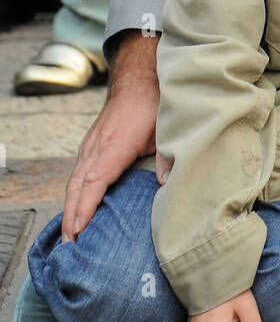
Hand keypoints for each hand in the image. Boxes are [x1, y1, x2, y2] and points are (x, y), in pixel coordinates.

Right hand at [61, 32, 159, 241]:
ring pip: (75, 181)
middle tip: (69, 246)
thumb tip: (167, 184)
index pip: (95, 182)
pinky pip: (78, 173)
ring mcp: (91, 145)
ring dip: (70, 208)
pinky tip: (77, 207)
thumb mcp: (165, 127)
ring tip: (70, 235)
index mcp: (113, 146)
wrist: (139, 76)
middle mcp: (96, 148)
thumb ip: (166, 156)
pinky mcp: (92, 144)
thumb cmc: (153, 102)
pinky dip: (75, 193)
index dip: (86, 208)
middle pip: (77, 187)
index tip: (78, 231)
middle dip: (71, 217)